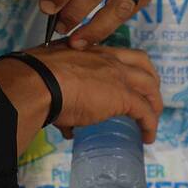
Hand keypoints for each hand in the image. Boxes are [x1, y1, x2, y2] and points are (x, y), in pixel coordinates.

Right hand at [23, 41, 162, 142]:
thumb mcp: (49, 78)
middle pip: (143, 64)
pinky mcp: (123, 97)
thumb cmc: (34, 78)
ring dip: (154, 103)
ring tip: (151, 120)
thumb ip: (60, 97)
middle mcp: (108, 59)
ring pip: (149, 86)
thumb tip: (67, 126)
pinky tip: (148, 136)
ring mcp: (118, 76)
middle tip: (148, 98)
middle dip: (149, 81)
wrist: (37, 83)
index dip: (127, 67)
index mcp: (90, 50)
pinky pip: (145, 112)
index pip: (117, 54)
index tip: (126, 81)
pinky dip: (150, 124)